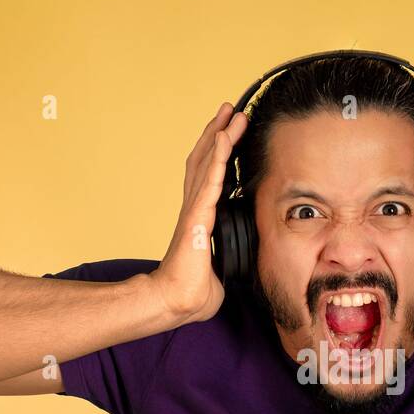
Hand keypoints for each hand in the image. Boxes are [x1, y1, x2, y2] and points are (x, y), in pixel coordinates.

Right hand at [149, 102, 247, 324]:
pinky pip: (209, 181)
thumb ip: (228, 259)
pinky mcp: (197, 217)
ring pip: (206, 162)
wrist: (175, 302)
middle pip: (204, 160)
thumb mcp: (219, 271)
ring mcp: (194, 210)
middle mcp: (194, 208)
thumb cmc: (191, 292)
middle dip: (218, 133)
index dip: (218, 154)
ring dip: (220, 135)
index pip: (208, 177)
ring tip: (233, 113)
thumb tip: (237, 263)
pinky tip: (225, 138)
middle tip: (231, 111)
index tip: (229, 134)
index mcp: (199, 219)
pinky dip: (217, 157)